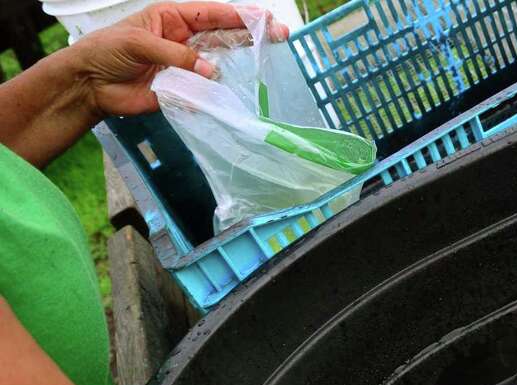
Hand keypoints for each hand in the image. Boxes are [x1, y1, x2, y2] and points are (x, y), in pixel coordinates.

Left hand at [68, 2, 288, 117]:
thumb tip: (211, 72)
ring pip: (221, 61)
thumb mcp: (139, 42)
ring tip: (267, 57)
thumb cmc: (108, 51)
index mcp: (174, 18)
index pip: (213, 14)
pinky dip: (220, 91)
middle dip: (252, 33)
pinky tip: (237, 89)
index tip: (266, 18)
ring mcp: (187, 65)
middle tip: (280, 35)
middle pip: (225, 34)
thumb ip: (176, 54)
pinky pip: (207, 91)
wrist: (90, 85)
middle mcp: (185, 39)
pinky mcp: (184, 90)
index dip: (240, 15)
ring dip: (242, 60)